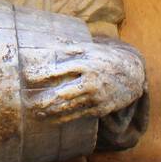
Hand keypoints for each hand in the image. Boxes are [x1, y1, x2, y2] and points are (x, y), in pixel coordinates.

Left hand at [23, 40, 144, 124]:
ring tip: (36, 113)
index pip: (60, 70)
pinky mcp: (99, 109)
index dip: (43, 74)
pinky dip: (63, 118)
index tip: (27, 77)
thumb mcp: (91, 49)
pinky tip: (50, 120)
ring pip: (69, 107)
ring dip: (51, 112)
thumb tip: (52, 41)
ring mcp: (95, 97)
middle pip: (63, 93)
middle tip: (28, 103)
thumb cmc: (107, 59)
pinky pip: (78, 115)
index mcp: (86, 64)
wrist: (133, 76)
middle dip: (44, 99)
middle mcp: (90, 81)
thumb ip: (71, 47)